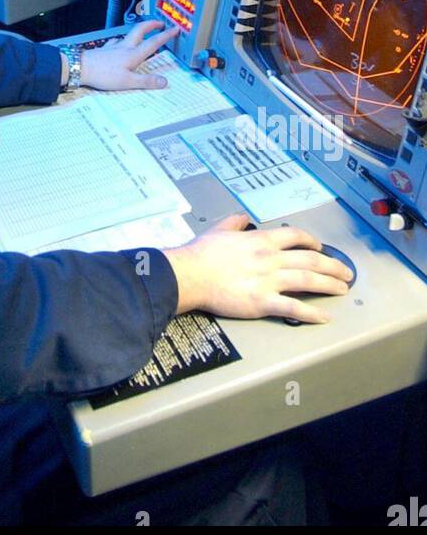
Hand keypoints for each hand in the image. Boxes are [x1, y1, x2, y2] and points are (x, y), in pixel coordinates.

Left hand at [79, 19, 177, 90]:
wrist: (80, 67)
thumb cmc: (103, 75)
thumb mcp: (127, 82)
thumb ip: (146, 81)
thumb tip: (164, 82)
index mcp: (133, 55)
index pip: (153, 42)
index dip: (165, 35)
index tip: (175, 29)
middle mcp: (124, 47)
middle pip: (140, 30)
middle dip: (151, 24)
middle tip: (160, 22)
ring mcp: (113, 47)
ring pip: (128, 35)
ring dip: (138, 31)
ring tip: (142, 31)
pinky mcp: (104, 50)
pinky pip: (115, 41)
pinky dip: (120, 40)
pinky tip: (118, 42)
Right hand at [163, 214, 353, 323]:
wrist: (189, 273)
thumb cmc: (201, 254)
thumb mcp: (219, 229)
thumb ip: (235, 222)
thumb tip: (243, 218)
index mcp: (261, 241)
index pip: (296, 237)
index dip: (312, 242)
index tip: (321, 247)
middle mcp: (270, 258)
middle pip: (310, 259)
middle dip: (333, 265)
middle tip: (345, 271)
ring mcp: (268, 280)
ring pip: (308, 280)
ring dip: (329, 284)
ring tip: (342, 289)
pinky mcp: (263, 302)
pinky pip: (293, 307)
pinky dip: (311, 313)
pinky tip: (324, 317)